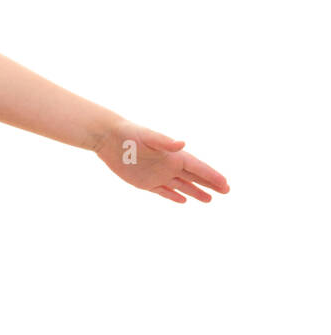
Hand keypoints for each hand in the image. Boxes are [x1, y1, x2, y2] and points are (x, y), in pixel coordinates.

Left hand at [94, 118, 229, 202]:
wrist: (108, 138)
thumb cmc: (129, 134)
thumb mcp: (148, 137)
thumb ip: (165, 142)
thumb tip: (182, 144)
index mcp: (173, 155)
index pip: (198, 168)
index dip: (212, 176)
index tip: (226, 184)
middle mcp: (168, 165)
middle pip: (194, 177)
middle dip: (210, 184)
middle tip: (226, 191)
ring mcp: (157, 175)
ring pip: (181, 186)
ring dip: (195, 192)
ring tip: (209, 199)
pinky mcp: (144, 182)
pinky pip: (162, 191)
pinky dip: (173, 196)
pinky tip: (183, 201)